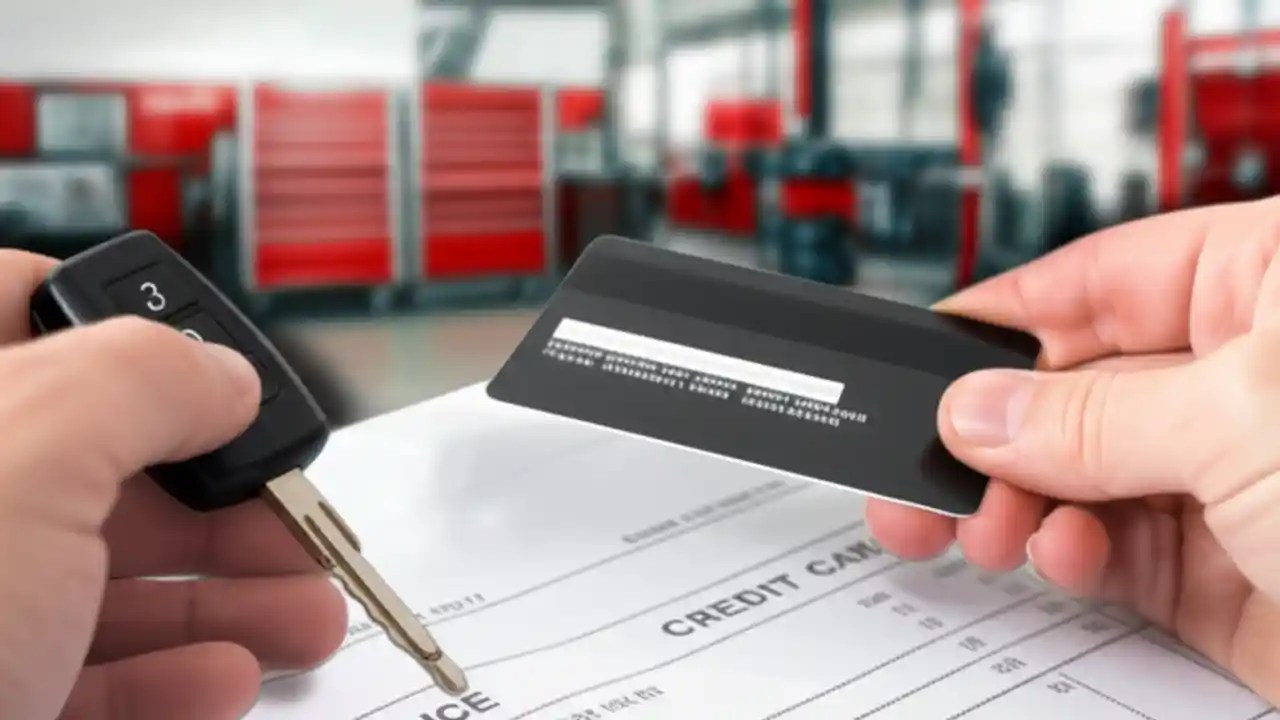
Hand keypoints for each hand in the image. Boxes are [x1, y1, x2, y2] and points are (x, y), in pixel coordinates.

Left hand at [0, 251, 346, 719]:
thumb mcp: (26, 446)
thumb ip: (145, 376)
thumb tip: (223, 378)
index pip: (22, 312)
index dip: (140, 339)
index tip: (223, 388)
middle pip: (97, 466)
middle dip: (221, 499)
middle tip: (294, 521)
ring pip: (102, 583)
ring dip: (224, 599)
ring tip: (306, 617)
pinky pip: (85, 681)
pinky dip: (171, 681)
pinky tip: (225, 680)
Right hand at [866, 197, 1279, 703]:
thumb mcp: (1246, 415)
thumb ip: (1091, 413)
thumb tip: (979, 407)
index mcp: (1272, 288)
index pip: (1101, 283)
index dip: (1004, 321)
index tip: (925, 357)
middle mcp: (1249, 381)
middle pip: (1075, 392)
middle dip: (996, 434)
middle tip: (928, 470)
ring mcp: (1238, 480)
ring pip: (1083, 479)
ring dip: (1025, 504)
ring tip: (994, 527)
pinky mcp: (1232, 573)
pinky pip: (1117, 553)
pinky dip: (1075, 557)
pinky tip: (1067, 556)